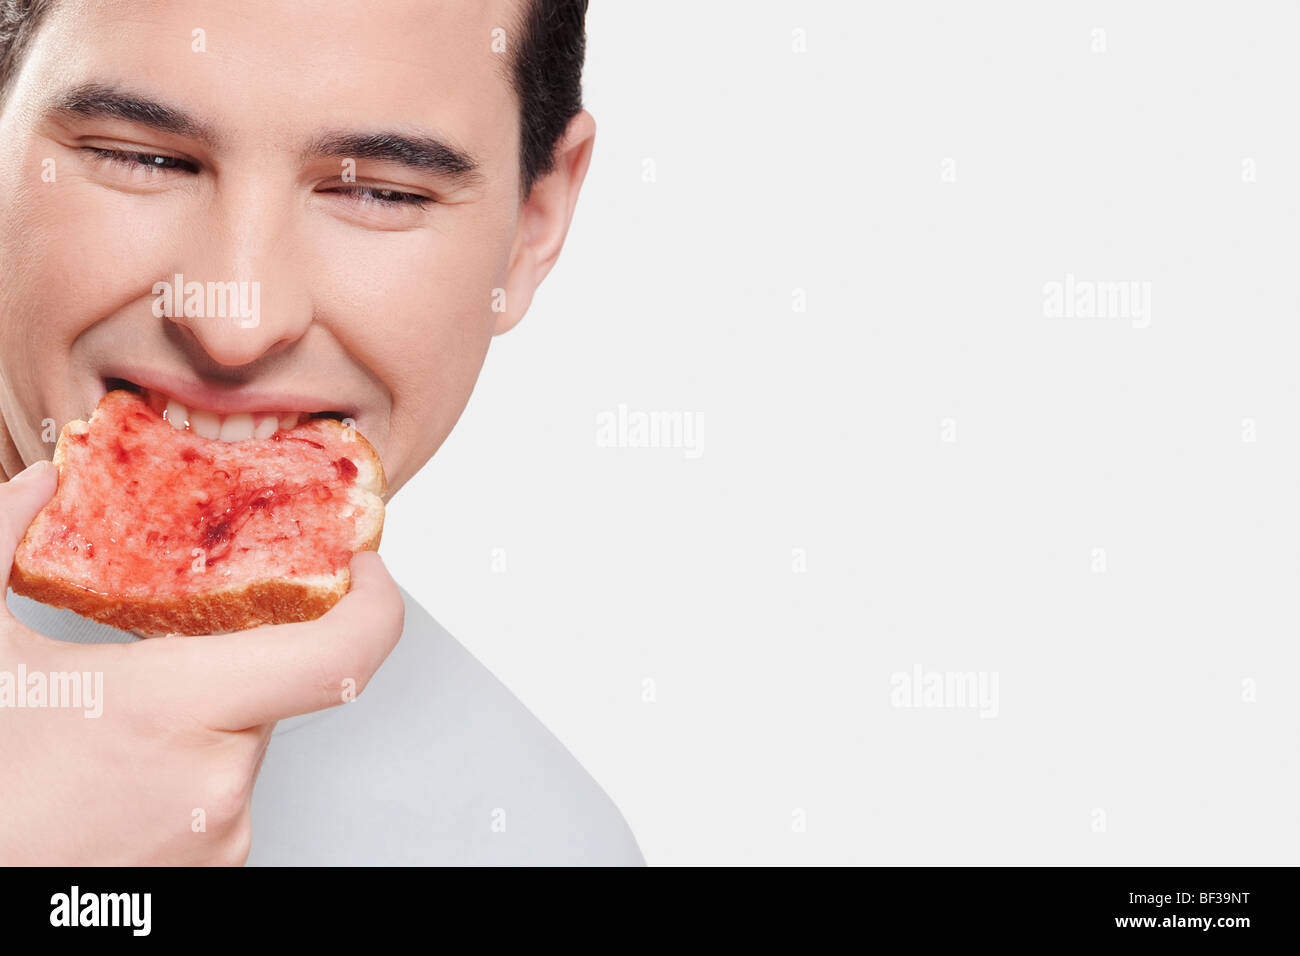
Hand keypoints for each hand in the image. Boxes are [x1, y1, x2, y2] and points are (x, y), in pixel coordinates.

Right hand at [0, 459, 402, 864]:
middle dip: (223, 668)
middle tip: (154, 670)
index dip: (374, 606)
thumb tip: (34, 486)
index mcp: (175, 709)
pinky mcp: (214, 872)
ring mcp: (221, 837)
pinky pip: (224, 799)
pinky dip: (184, 776)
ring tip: (110, 743)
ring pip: (241, 745)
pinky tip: (116, 786)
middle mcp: (218, 780)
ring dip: (197, 727)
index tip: (364, 570)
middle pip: (269, 690)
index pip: (338, 657)